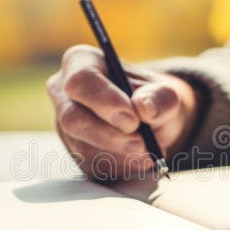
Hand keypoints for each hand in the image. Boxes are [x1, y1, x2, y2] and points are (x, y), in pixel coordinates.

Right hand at [46, 45, 198, 179]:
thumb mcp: (165, 94)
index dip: (105, 101)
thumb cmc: (152, 99)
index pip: (81, 80)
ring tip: (149, 151)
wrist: (153, 123)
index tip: (133, 119)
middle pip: (73, 118)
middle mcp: (63, 93)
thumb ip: (160, 98)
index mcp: (81, 63)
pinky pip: (91, 165)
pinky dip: (120, 166)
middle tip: (142, 143)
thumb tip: (145, 108)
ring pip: (83, 146)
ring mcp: (64, 126)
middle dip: (110, 135)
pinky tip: (138, 159)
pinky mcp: (74, 153)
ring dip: (120, 154)